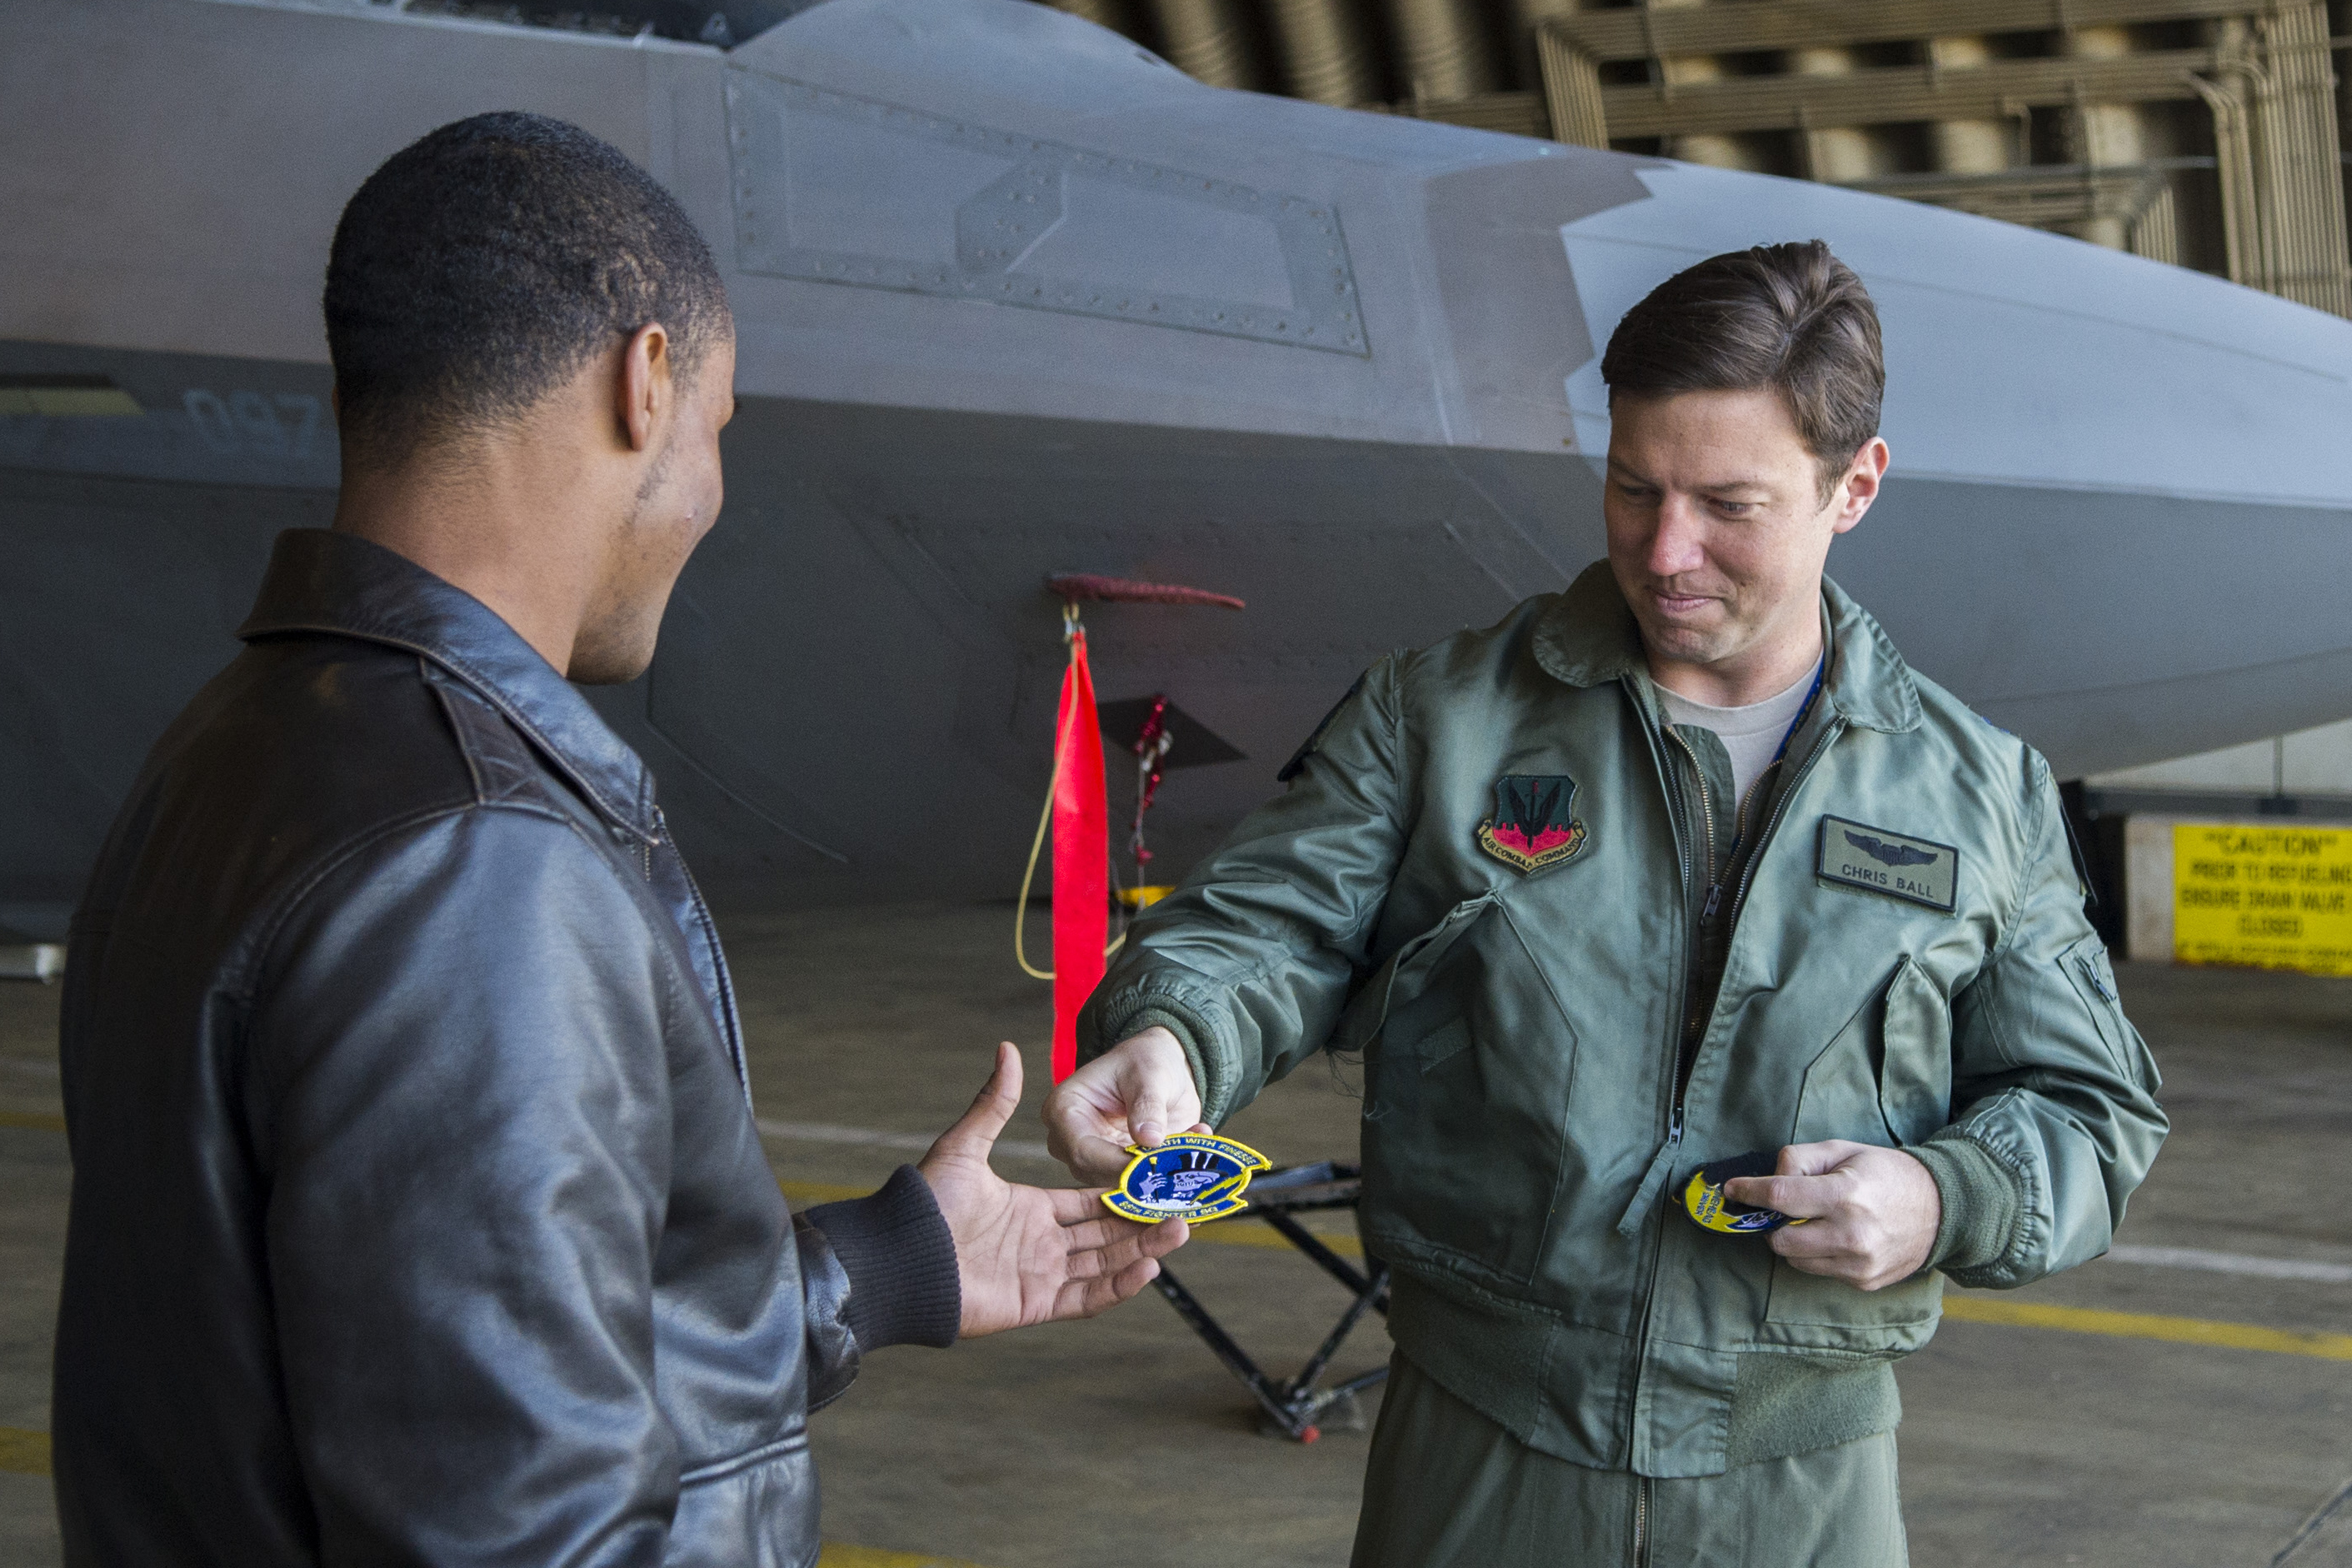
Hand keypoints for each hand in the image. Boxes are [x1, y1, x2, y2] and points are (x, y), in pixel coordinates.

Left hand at [918, 1042, 1188, 1337]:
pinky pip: (1085, 1298)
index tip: (1157, 1178)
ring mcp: (1039, 1276)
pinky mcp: (1034, 1305)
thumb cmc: (926, 1204)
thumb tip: (1008, 1048)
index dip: (1123, 1191)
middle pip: (1105, 1233)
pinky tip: (1147, 1268)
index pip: (1088, 1201)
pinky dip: (1117, 1287)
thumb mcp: (964, 1146)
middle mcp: (1039, 1243)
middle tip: (1184, 1209)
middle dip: (1145, 1222)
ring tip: (1179, 1232)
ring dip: (1142, 1250)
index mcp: (1029, 1209)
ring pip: (1104, 1265)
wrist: (899, 1259)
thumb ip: (993, 1103)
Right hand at [1040, 1026, 1208, 1182]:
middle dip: (1139, 1177)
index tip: (1152, 1166)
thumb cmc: (1146, 1061)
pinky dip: (1168, 1174)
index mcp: (1064, 1109)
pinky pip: (1141, 1184)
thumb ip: (1148, 1105)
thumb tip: (1150, 1139)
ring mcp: (1094, 1158)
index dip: (1116, 1164)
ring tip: (1192, 1151)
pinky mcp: (1118, 1170)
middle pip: (1097, 1175)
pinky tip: (1193, 1151)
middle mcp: (1071, 1140)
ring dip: (1158, 1177)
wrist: (1163, 1068)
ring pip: (1119, 1187)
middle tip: (1179, 1166)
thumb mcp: (1149, 1074)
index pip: (1082, 1150)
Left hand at [1723, 1140, 1941, 1290]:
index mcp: (1845, 1196)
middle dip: (1771, 1222)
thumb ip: (1799, 1159)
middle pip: (1779, 1238)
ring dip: (1792, 1240)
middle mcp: (1850, 1235)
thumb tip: (1767, 1178)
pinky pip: (1818, 1270)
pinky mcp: (1863, 1282)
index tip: (1731, 1189)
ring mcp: (1858, 1264)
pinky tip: (1835, 1236)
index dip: (1749, 1191)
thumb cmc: (1886, 1173)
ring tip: (1814, 1220)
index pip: (1780, 1196)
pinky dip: (1815, 1254)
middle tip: (1779, 1209)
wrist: (1942, 1210)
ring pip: (1794, 1259)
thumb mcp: (1843, 1150)